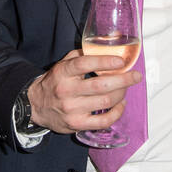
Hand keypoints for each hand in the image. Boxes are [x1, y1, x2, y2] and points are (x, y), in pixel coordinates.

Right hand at [28, 49, 142, 134]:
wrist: (36, 105)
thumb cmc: (55, 82)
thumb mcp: (62, 64)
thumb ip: (81, 55)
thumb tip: (105, 47)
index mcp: (63, 72)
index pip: (85, 64)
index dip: (105, 61)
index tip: (121, 61)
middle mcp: (66, 91)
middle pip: (101, 85)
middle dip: (123, 80)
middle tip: (136, 76)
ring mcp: (72, 109)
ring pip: (106, 101)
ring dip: (122, 94)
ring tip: (126, 88)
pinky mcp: (77, 124)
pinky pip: (103, 121)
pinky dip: (117, 112)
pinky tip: (121, 104)